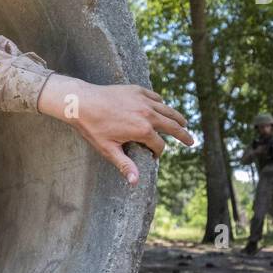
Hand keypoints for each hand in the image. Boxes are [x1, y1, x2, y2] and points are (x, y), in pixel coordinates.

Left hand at [38, 75, 193, 184]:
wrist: (81, 101)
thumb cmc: (92, 127)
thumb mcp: (108, 149)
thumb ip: (124, 164)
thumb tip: (135, 182)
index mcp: (143, 130)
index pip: (159, 145)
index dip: (157, 153)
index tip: (154, 156)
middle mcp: (148, 114)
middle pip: (172, 126)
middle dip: (183, 135)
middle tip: (191, 141)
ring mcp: (144, 100)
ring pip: (167, 110)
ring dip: (177, 118)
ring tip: (184, 123)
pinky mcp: (137, 90)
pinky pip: (155, 97)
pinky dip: (161, 104)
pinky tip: (162, 107)